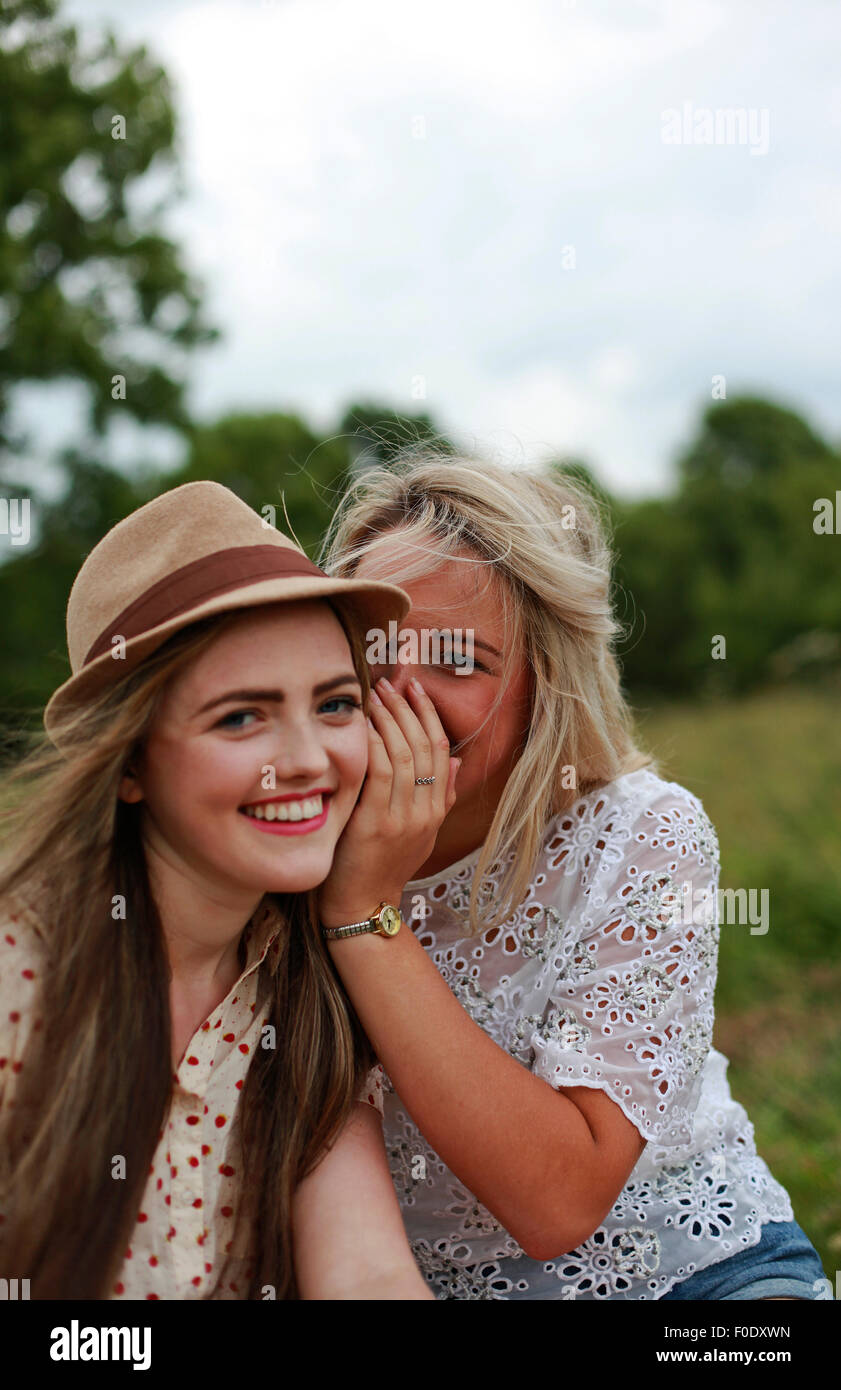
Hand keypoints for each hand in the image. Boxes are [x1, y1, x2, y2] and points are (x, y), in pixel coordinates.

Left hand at [317, 676, 460, 926]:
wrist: (363, 906)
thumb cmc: (382, 866)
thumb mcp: (420, 832)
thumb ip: (439, 795)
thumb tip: (457, 759)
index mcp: (436, 810)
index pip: (441, 751)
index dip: (429, 716)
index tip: (415, 689)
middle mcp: (425, 812)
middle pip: (424, 747)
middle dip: (408, 709)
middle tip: (392, 682)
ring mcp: (402, 818)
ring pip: (404, 755)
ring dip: (389, 719)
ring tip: (375, 694)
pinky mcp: (375, 824)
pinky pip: (379, 773)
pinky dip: (375, 743)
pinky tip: (365, 724)